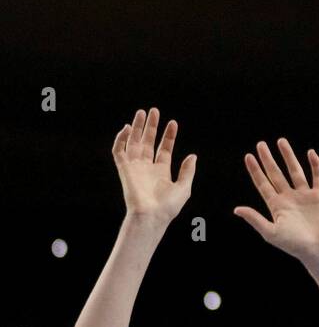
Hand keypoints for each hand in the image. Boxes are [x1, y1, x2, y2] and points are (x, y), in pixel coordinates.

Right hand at [112, 108, 195, 224]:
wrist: (152, 216)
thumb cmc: (168, 207)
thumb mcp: (184, 187)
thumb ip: (188, 171)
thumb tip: (192, 156)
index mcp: (161, 171)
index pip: (164, 149)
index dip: (168, 136)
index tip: (173, 123)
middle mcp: (147, 167)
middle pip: (148, 142)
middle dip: (151, 127)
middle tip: (154, 110)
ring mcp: (135, 167)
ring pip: (134, 143)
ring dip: (137, 128)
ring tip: (142, 113)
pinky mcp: (124, 170)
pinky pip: (119, 152)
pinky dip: (121, 140)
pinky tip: (127, 128)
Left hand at [234, 139, 318, 260]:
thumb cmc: (294, 244)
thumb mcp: (271, 232)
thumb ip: (255, 219)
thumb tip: (236, 209)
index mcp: (276, 206)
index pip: (263, 183)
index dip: (255, 170)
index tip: (248, 156)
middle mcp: (289, 197)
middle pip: (276, 174)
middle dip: (268, 159)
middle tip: (261, 144)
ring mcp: (304, 195)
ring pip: (295, 171)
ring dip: (288, 156)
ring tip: (281, 141)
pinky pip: (317, 176)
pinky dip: (315, 165)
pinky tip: (310, 153)